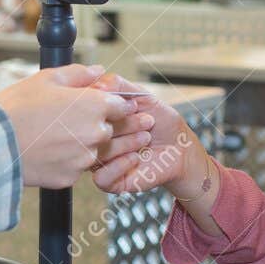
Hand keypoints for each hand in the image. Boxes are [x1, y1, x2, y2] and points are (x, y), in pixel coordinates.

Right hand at [0, 64, 138, 188]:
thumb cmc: (16, 109)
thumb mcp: (46, 79)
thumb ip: (79, 74)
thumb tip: (98, 71)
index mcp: (94, 106)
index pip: (122, 105)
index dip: (109, 103)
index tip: (98, 103)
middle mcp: (95, 134)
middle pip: (107, 128)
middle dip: (92, 123)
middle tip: (64, 119)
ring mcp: (84, 159)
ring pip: (91, 149)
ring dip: (78, 143)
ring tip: (50, 135)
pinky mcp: (70, 178)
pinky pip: (74, 167)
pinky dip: (65, 160)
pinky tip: (45, 150)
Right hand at [87, 75, 207, 198]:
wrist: (181, 150)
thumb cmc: (162, 124)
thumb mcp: (143, 96)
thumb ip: (119, 85)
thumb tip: (98, 82)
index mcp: (96, 119)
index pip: (84, 110)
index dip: (104, 105)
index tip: (126, 104)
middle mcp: (94, 139)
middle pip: (91, 132)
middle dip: (123, 124)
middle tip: (146, 121)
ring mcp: (99, 160)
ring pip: (96, 153)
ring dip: (125, 143)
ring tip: (146, 137)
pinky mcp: (108, 181)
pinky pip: (101, 177)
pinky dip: (119, 165)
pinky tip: (135, 157)